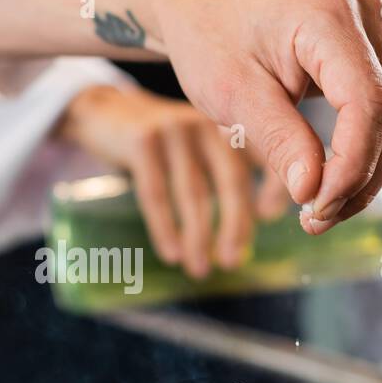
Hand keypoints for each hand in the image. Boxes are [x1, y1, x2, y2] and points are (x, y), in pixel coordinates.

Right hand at [55, 84, 288, 277]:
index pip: (264, 156)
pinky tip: (172, 254)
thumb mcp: (201, 147)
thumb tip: (264, 218)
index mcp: (230, 123)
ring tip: (200, 269)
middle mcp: (208, 122)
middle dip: (234, 226)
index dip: (274, 187)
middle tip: (232, 262)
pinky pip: (156, 193)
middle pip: (231, 179)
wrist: (108, 113)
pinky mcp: (142, 141)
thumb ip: (231, 172)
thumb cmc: (166, 144)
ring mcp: (175, 129)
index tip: (272, 219)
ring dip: (198, 237)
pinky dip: (166, 228)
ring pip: (193, 192)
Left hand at [148, 0, 381, 234]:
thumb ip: (278, 141)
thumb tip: (314, 192)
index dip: (354, 167)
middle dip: (365, 177)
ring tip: (337, 192)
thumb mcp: (230, 95)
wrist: (210, 6)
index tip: (318, 208)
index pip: (371, 104)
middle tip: (316, 216)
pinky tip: (361, 159)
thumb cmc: (214, 41)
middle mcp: (372, 14)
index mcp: (327, 16)